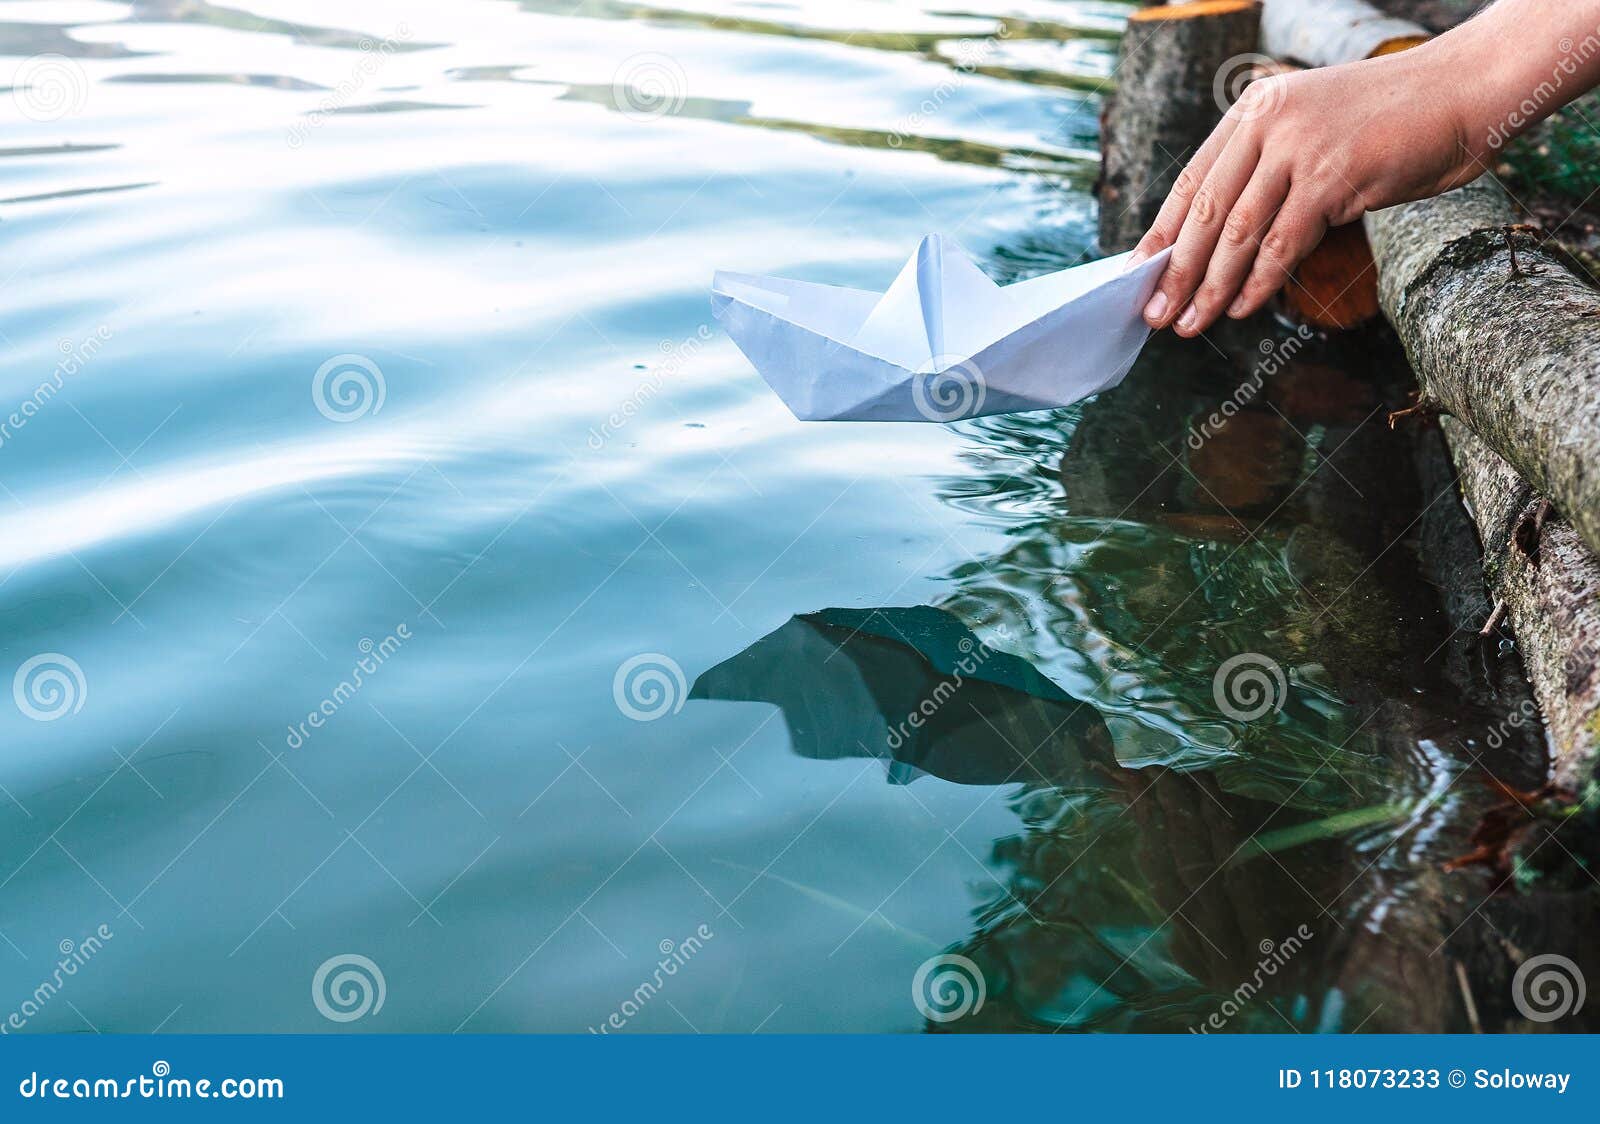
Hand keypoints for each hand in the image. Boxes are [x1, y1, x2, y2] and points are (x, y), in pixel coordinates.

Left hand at [1129, 49, 1481, 336]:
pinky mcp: (1331, 178)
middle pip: (1204, 212)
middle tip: (1154, 313)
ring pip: (1237, 233)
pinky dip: (1258, 282)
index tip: (1137, 273)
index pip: (1191, 181)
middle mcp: (1268, 123)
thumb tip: (1217, 243)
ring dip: (1209, 287)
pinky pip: (1282, 244)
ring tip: (1189, 323)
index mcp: (1253, 111)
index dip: (1161, 233)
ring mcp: (1298, 149)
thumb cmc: (1389, 124)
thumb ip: (1269, 174)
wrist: (1463, 92)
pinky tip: (1241, 308)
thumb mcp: (1313, 134)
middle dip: (1175, 271)